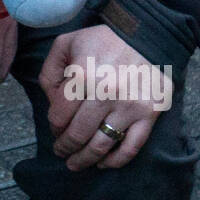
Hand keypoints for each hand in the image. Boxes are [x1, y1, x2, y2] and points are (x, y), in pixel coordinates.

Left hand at [39, 24, 172, 170]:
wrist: (146, 35)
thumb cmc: (101, 40)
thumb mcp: (66, 44)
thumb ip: (50, 71)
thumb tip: (51, 102)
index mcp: (83, 76)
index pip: (59, 116)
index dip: (53, 127)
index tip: (55, 129)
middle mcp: (106, 94)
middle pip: (77, 134)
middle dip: (65, 147)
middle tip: (61, 152)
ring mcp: (129, 106)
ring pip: (102, 145)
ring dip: (85, 159)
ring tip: (75, 164)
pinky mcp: (149, 114)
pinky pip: (131, 146)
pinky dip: (116, 160)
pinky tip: (103, 163)